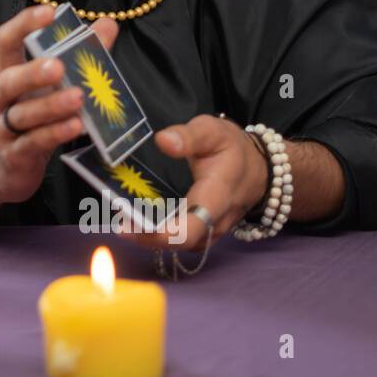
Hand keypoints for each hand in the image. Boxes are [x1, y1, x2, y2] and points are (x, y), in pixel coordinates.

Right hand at [0, 6, 119, 210]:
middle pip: (8, 80)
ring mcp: (3, 128)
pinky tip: (76, 126)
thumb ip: (78, 56)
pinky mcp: (14, 155)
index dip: (24, 25)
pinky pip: (33, 142)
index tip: (49, 12)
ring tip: (78, 98)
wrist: (2, 168)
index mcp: (5, 71)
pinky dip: (54, 134)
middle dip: (32, 72)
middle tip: (58, 66)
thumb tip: (106, 24)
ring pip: (22, 114)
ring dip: (50, 106)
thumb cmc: (30, 118)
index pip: (6, 41)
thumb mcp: (50, 85)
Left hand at [118, 114, 268, 251]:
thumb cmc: (232, 148)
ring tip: (123, 220)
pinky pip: (183, 240)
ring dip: (151, 238)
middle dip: (147, 237)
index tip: (129, 225)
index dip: (160, 234)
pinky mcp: (207, 231)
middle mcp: (216, 220)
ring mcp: (212, 230)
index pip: (192, 227)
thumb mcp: (213, 131)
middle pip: (181, 242)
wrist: (259, 167)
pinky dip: (160, 234)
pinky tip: (139, 220)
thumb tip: (163, 141)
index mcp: (218, 195)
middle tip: (118, 222)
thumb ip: (189, 136)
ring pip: (181, 244)